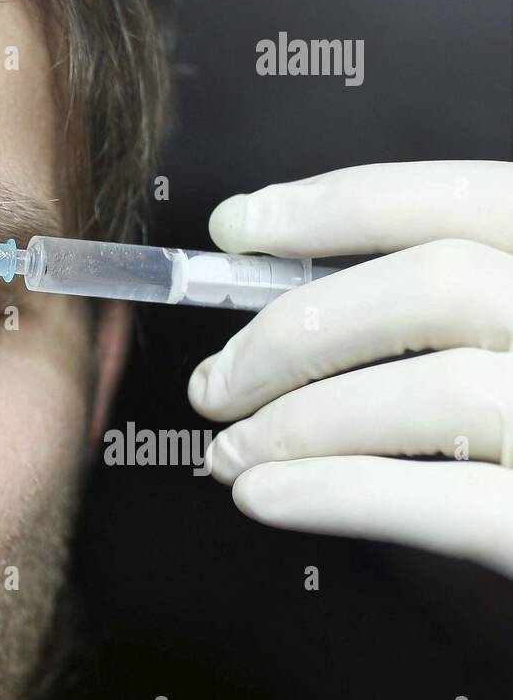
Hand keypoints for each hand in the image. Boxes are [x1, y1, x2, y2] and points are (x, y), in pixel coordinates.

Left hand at [190, 161, 512, 578]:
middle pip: (438, 285)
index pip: (469, 199)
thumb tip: (293, 294)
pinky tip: (264, 495)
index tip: (238, 224)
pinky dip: (334, 492)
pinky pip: (450, 500)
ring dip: (298, 420)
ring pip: (437, 390)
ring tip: (230, 449)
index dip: (339, 205)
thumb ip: (448, 310)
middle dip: (295, 329)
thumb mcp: (508, 344)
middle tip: (216, 379)